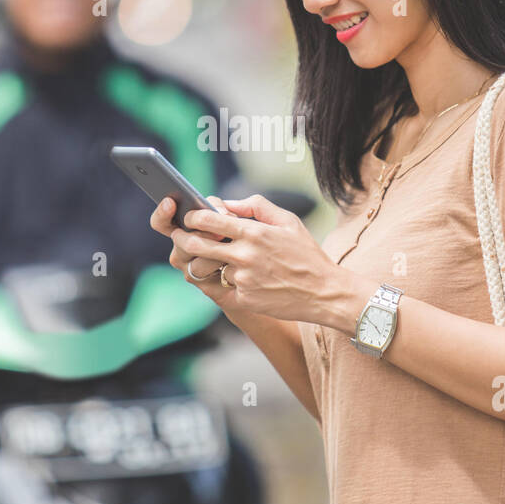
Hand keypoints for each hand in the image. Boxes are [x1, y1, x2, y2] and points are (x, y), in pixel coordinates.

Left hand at [158, 192, 340, 323]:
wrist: (324, 292)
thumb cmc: (306, 254)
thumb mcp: (288, 221)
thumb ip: (256, 206)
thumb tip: (227, 203)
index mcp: (254, 233)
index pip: (210, 221)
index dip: (193, 217)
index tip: (190, 217)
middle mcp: (245, 256)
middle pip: (197, 245)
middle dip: (183, 239)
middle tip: (181, 236)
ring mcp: (243, 279)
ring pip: (211, 268)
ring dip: (211, 264)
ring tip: (216, 261)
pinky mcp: (244, 300)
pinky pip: (222, 288)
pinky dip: (225, 284)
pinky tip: (237, 280)